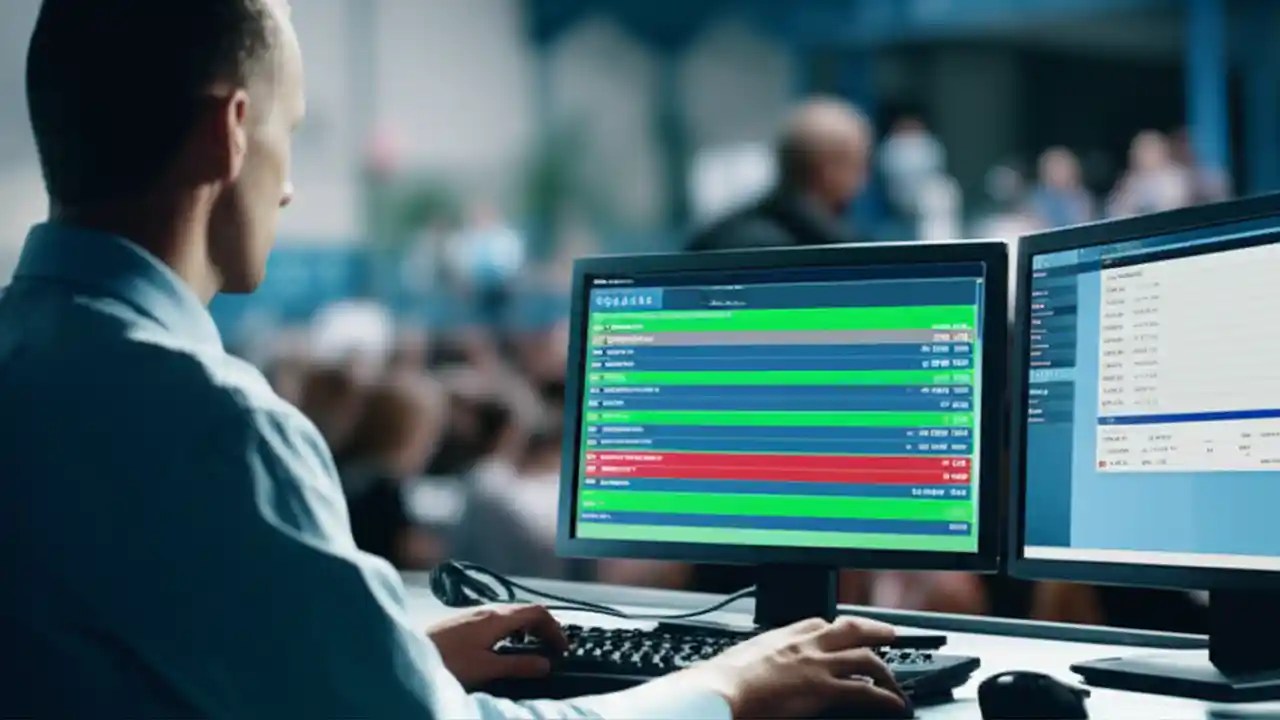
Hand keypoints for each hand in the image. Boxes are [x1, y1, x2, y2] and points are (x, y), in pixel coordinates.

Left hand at [426, 604, 567, 688]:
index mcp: (497, 618)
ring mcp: (475, 614)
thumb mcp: (486, 668)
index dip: (555, 629)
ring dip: (528, 630)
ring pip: (512, 616)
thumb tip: (545, 664)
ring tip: (534, 651)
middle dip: (544, 629)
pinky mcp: (465, 623)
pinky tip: (507, 648)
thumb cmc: (445, 661)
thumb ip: (518, 665)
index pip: (538, 612)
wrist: (409, 655)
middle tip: (553, 650)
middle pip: (526, 611)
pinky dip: (513, 632)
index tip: (563, 649)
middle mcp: (488, 611)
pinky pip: (499, 620)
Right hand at [666, 617, 909, 718]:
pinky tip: (895, 705)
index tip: (844, 633)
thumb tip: (756, 672)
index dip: (837, 628)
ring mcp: (817, 665)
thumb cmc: (722, 683)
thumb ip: (757, 662)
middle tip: (890, 635)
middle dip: (874, 631)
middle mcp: (804, 645)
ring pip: (865, 659)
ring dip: (886, 671)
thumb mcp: (741, 661)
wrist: (720, 691)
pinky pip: (866, 691)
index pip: (818, 623)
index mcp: (782, 636)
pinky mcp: (824, 689)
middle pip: (850, 629)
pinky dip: (886, 698)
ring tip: (896, 683)